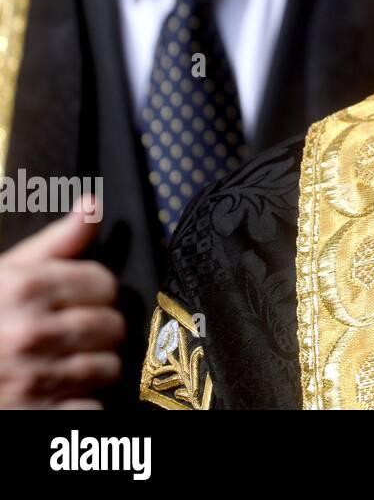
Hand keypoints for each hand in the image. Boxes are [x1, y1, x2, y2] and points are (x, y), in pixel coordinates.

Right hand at [0, 196, 124, 407]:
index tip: (79, 300)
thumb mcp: (0, 276)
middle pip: (112, 326)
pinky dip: (82, 405)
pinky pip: (92, 410)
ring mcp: (33, 380)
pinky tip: (58, 396)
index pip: (105, 284)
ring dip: (93, 368)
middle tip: (71, 335)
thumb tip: (92, 206)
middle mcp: (31, 333)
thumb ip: (53, 244)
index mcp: (24, 290)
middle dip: (99, 331)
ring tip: (62, 364)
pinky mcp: (36, 418)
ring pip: (108, 368)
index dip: (95, 291)